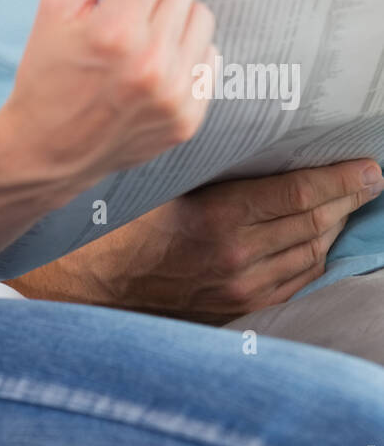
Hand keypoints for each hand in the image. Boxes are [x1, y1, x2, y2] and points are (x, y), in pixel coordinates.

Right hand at [3, 0, 221, 198]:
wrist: (46, 151)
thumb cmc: (46, 73)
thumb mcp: (52, 10)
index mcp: (114, 28)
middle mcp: (151, 60)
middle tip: (131, 6)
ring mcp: (174, 93)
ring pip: (202, 17)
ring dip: (176, 18)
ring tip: (142, 42)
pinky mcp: (188, 118)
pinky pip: (208, 56)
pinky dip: (185, 53)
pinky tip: (153, 71)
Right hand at [7, 158, 383, 320]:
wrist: (89, 281)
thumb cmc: (119, 218)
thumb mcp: (162, 177)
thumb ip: (211, 162)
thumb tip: (260, 134)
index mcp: (217, 220)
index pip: (300, 195)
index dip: (341, 180)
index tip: (368, 168)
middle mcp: (235, 260)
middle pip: (313, 225)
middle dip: (345, 199)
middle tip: (367, 179)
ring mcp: (237, 290)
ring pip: (308, 256)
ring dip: (332, 227)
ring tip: (344, 203)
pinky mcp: (234, 310)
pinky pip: (292, 283)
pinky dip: (312, 257)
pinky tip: (315, 238)